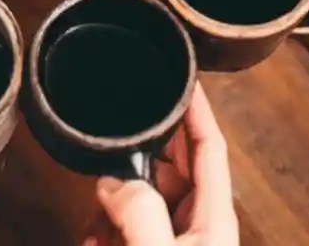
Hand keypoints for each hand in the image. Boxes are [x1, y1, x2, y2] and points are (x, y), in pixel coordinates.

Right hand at [83, 84, 236, 245]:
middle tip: (109, 154)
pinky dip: (108, 230)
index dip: (197, 109)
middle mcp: (198, 223)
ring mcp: (177, 238)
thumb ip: (140, 212)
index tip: (183, 79)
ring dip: (113, 205)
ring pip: (142, 197)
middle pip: (168, 167)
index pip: (209, 145)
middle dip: (132, 161)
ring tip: (97, 229)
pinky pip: (130, 225)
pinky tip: (96, 243)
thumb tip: (113, 180)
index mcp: (212, 216)